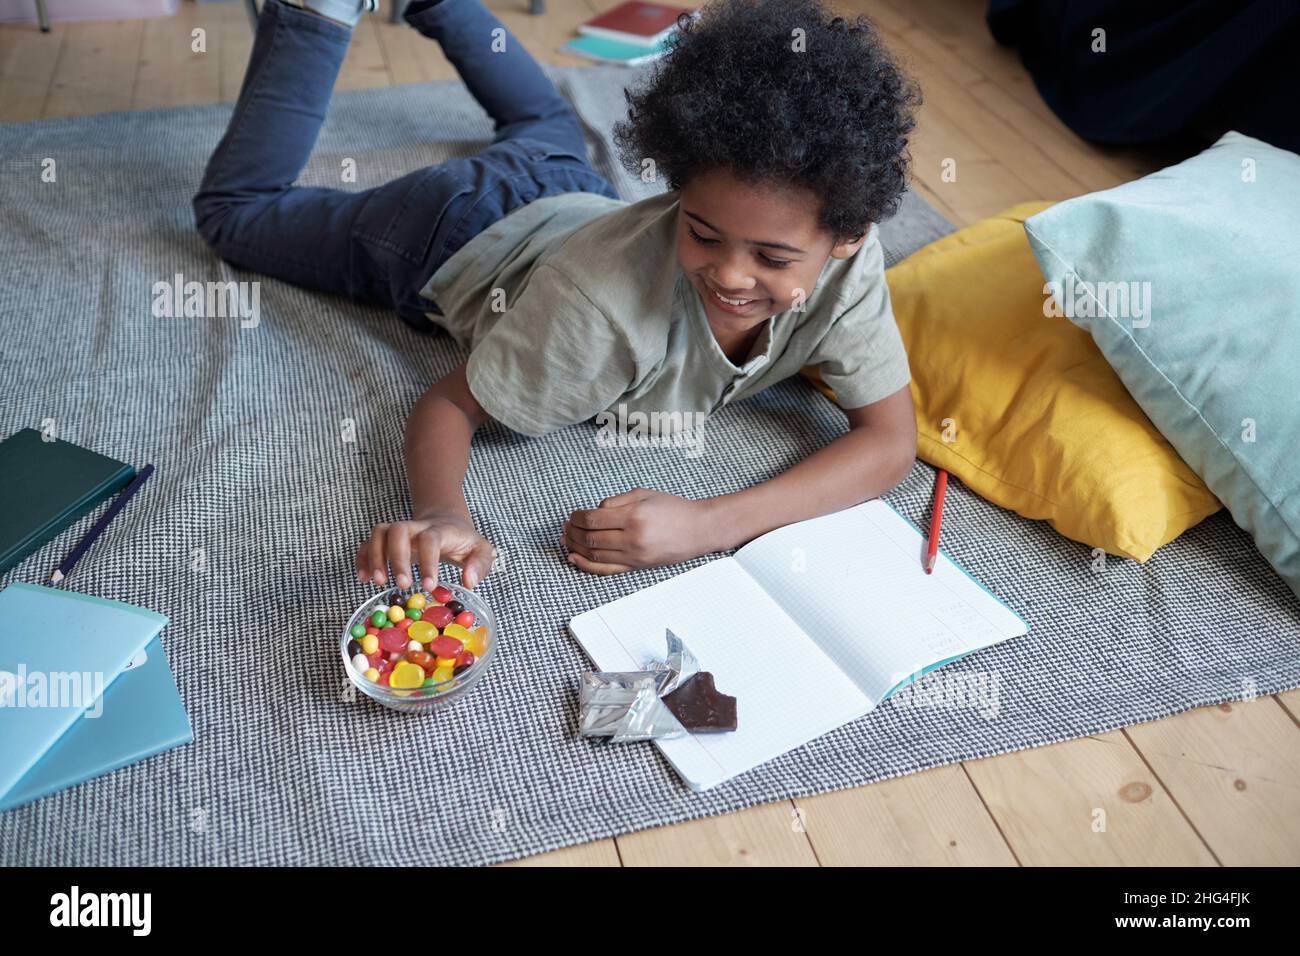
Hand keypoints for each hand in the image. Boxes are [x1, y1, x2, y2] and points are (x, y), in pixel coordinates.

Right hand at [356, 511, 495, 589]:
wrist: (445, 520)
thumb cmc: (462, 541)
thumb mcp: (481, 550)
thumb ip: (480, 564)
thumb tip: (469, 582)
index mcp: (440, 530)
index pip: (431, 539)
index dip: (428, 561)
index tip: (429, 586)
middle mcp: (416, 527)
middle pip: (398, 530)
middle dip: (397, 557)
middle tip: (402, 584)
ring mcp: (399, 531)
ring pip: (380, 533)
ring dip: (375, 556)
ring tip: (379, 582)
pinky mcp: (386, 539)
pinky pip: (368, 542)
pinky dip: (362, 558)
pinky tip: (364, 578)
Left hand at [562, 488, 715, 574]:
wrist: (698, 530)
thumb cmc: (672, 509)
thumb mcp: (644, 494)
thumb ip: (616, 501)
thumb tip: (594, 511)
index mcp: (634, 516)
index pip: (593, 519)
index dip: (577, 517)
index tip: (573, 514)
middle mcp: (633, 538)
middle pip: (590, 538)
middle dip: (573, 532)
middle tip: (566, 526)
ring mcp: (634, 556)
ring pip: (594, 555)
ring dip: (575, 547)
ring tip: (567, 539)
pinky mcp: (637, 567)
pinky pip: (606, 569)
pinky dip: (586, 565)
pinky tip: (574, 558)